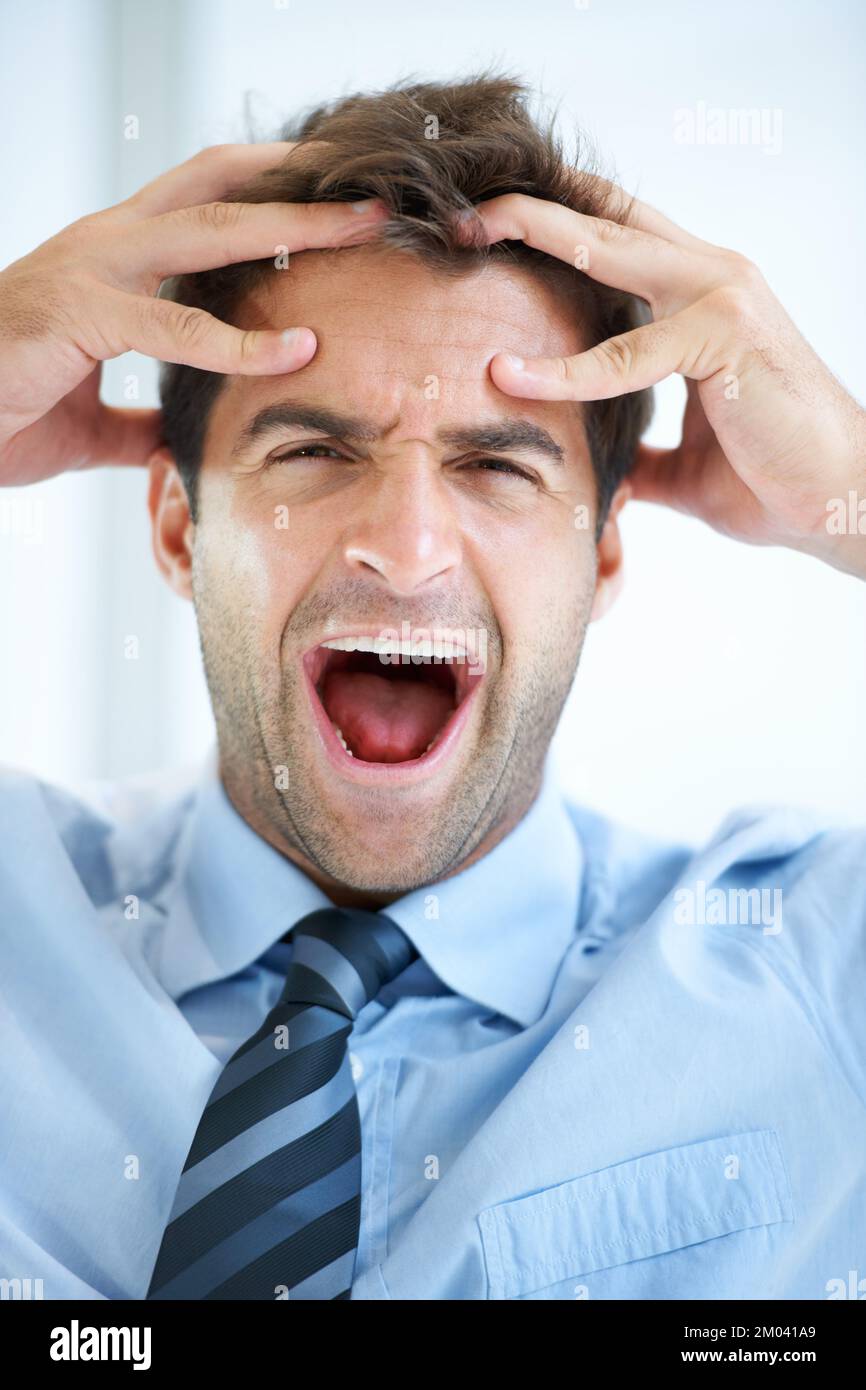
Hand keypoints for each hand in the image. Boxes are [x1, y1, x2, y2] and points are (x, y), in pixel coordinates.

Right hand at [0, 143, 386, 486]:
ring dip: (293, 225)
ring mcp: (91, 270)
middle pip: (219, 189)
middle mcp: (106, 244)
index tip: (336, 198)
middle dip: (299, 183)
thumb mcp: (92, 419)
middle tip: (376, 192)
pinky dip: (241, 339)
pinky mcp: (78, 314)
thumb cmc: (5, 411)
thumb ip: (139, 418)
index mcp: (114, 258)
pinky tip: (296, 348)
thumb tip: (173, 438)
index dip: (269, 190)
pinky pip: (174, 324)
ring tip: (363, 230)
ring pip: (207, 230)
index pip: (204, 200)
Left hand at [465, 190, 865, 579]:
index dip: (556, 222)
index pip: (618, 235)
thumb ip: (640, 456)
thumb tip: (603, 477)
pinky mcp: (726, 336)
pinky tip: (508, 372)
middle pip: (606, 219)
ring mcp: (722, 296)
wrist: (842, 503)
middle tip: (459, 206)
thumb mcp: (682, 467)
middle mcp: (711, 276)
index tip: (489, 224)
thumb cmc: (772, 478)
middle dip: (530, 205)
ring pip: (611, 251)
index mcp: (700, 295)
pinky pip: (628, 352)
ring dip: (536, 236)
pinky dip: (565, 367)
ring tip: (468, 235)